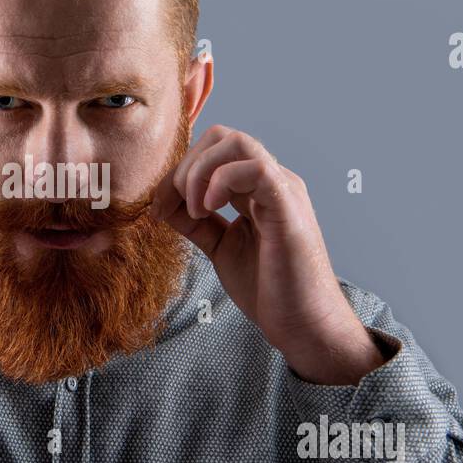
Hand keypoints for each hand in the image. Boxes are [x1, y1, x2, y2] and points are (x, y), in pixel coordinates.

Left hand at [150, 125, 384, 384]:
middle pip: (224, 136)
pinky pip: (256, 168)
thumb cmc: (269, 290)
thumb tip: (163, 202)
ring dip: (201, 171)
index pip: (214, 151)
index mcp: (256, 190)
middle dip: (187, 166)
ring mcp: (283, 191)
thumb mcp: (221, 247)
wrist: (302, 325)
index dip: (179, 172)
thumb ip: (196, 223)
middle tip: (174, 206)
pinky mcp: (288, 208)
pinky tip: (208, 210)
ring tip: (195, 210)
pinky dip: (221, 181)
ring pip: (238, 143)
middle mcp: (272, 182)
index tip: (160, 208)